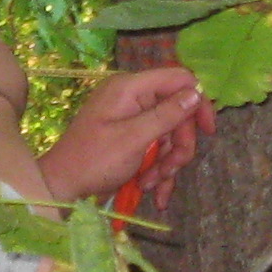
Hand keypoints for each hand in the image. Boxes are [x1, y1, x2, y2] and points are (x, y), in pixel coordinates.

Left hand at [40, 66, 213, 206]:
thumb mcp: (134, 139)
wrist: (63, 189)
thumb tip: (197, 92)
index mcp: (130, 88)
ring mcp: (131, 119)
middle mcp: (132, 98)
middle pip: (176, 113)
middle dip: (178, 145)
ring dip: (167, 163)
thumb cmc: (93, 161)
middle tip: (171, 169)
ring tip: (152, 185)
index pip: (178, 79)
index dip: (198, 102)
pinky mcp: (130, 138)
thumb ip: (166, 114)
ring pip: (169, 135)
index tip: (208, 131)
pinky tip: (155, 193)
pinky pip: (156, 148)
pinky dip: (158, 170)